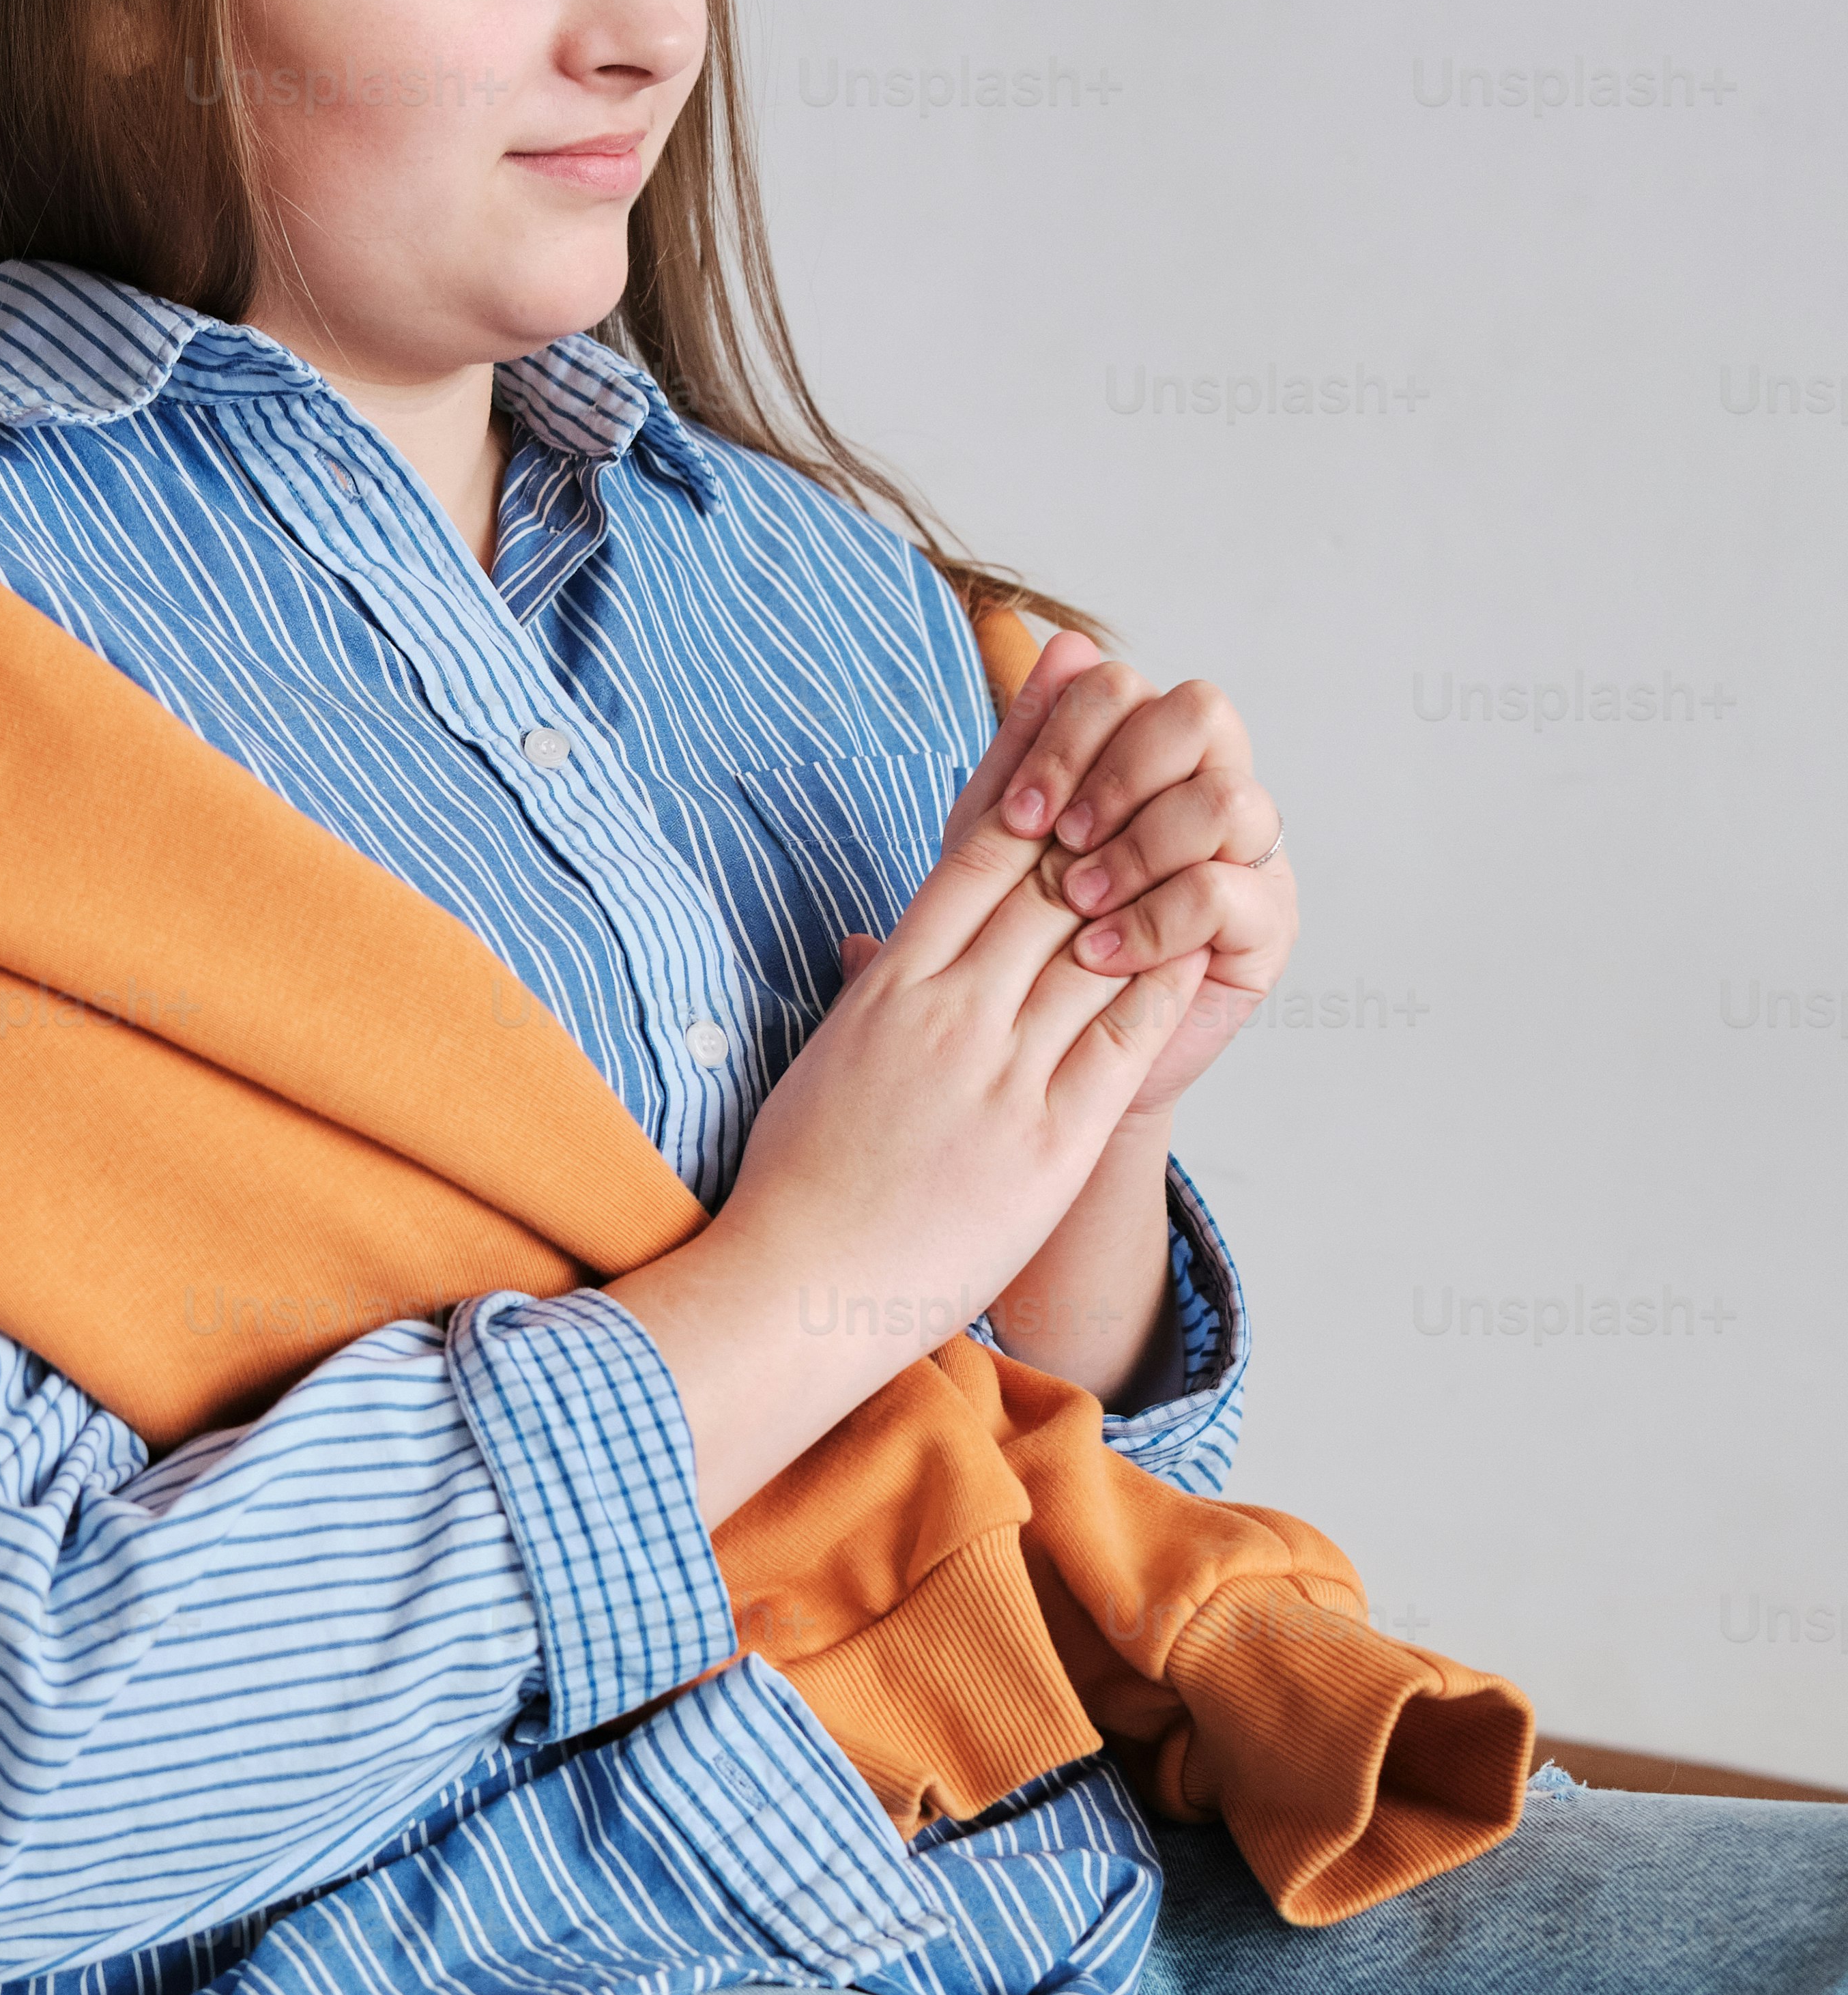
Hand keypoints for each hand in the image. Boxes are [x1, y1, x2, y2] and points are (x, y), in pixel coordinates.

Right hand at [605, 769, 1207, 1523]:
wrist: (795, 1285)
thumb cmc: (799, 1183)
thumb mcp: (825, 1062)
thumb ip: (864, 995)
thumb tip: (866, 947)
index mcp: (892, 984)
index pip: (973, 849)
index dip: (1030, 768)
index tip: (1069, 708)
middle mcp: (947, 1010)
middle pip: (1043, 874)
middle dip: (1104, 796)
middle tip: (1157, 726)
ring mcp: (997, 1071)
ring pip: (1090, 944)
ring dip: (1148, 879)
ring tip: (1198, 818)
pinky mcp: (1043, 1138)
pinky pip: (1118, 1041)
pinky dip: (1160, 983)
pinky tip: (1198, 939)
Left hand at [955, 631, 1298, 1123]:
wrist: (1037, 1062)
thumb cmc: (1013, 944)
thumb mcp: (998, 844)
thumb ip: (1024, 748)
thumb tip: (1059, 642)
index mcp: (1146, 753)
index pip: (1129, 685)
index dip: (1072, 732)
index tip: (1020, 809)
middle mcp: (1209, 786)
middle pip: (1201, 713)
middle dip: (1119, 772)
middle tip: (1058, 840)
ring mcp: (1250, 854)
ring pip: (1227, 796)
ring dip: (1140, 846)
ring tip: (1076, 903)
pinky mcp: (1266, 927)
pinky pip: (1227, 890)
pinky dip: (1154, 918)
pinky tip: (1098, 953)